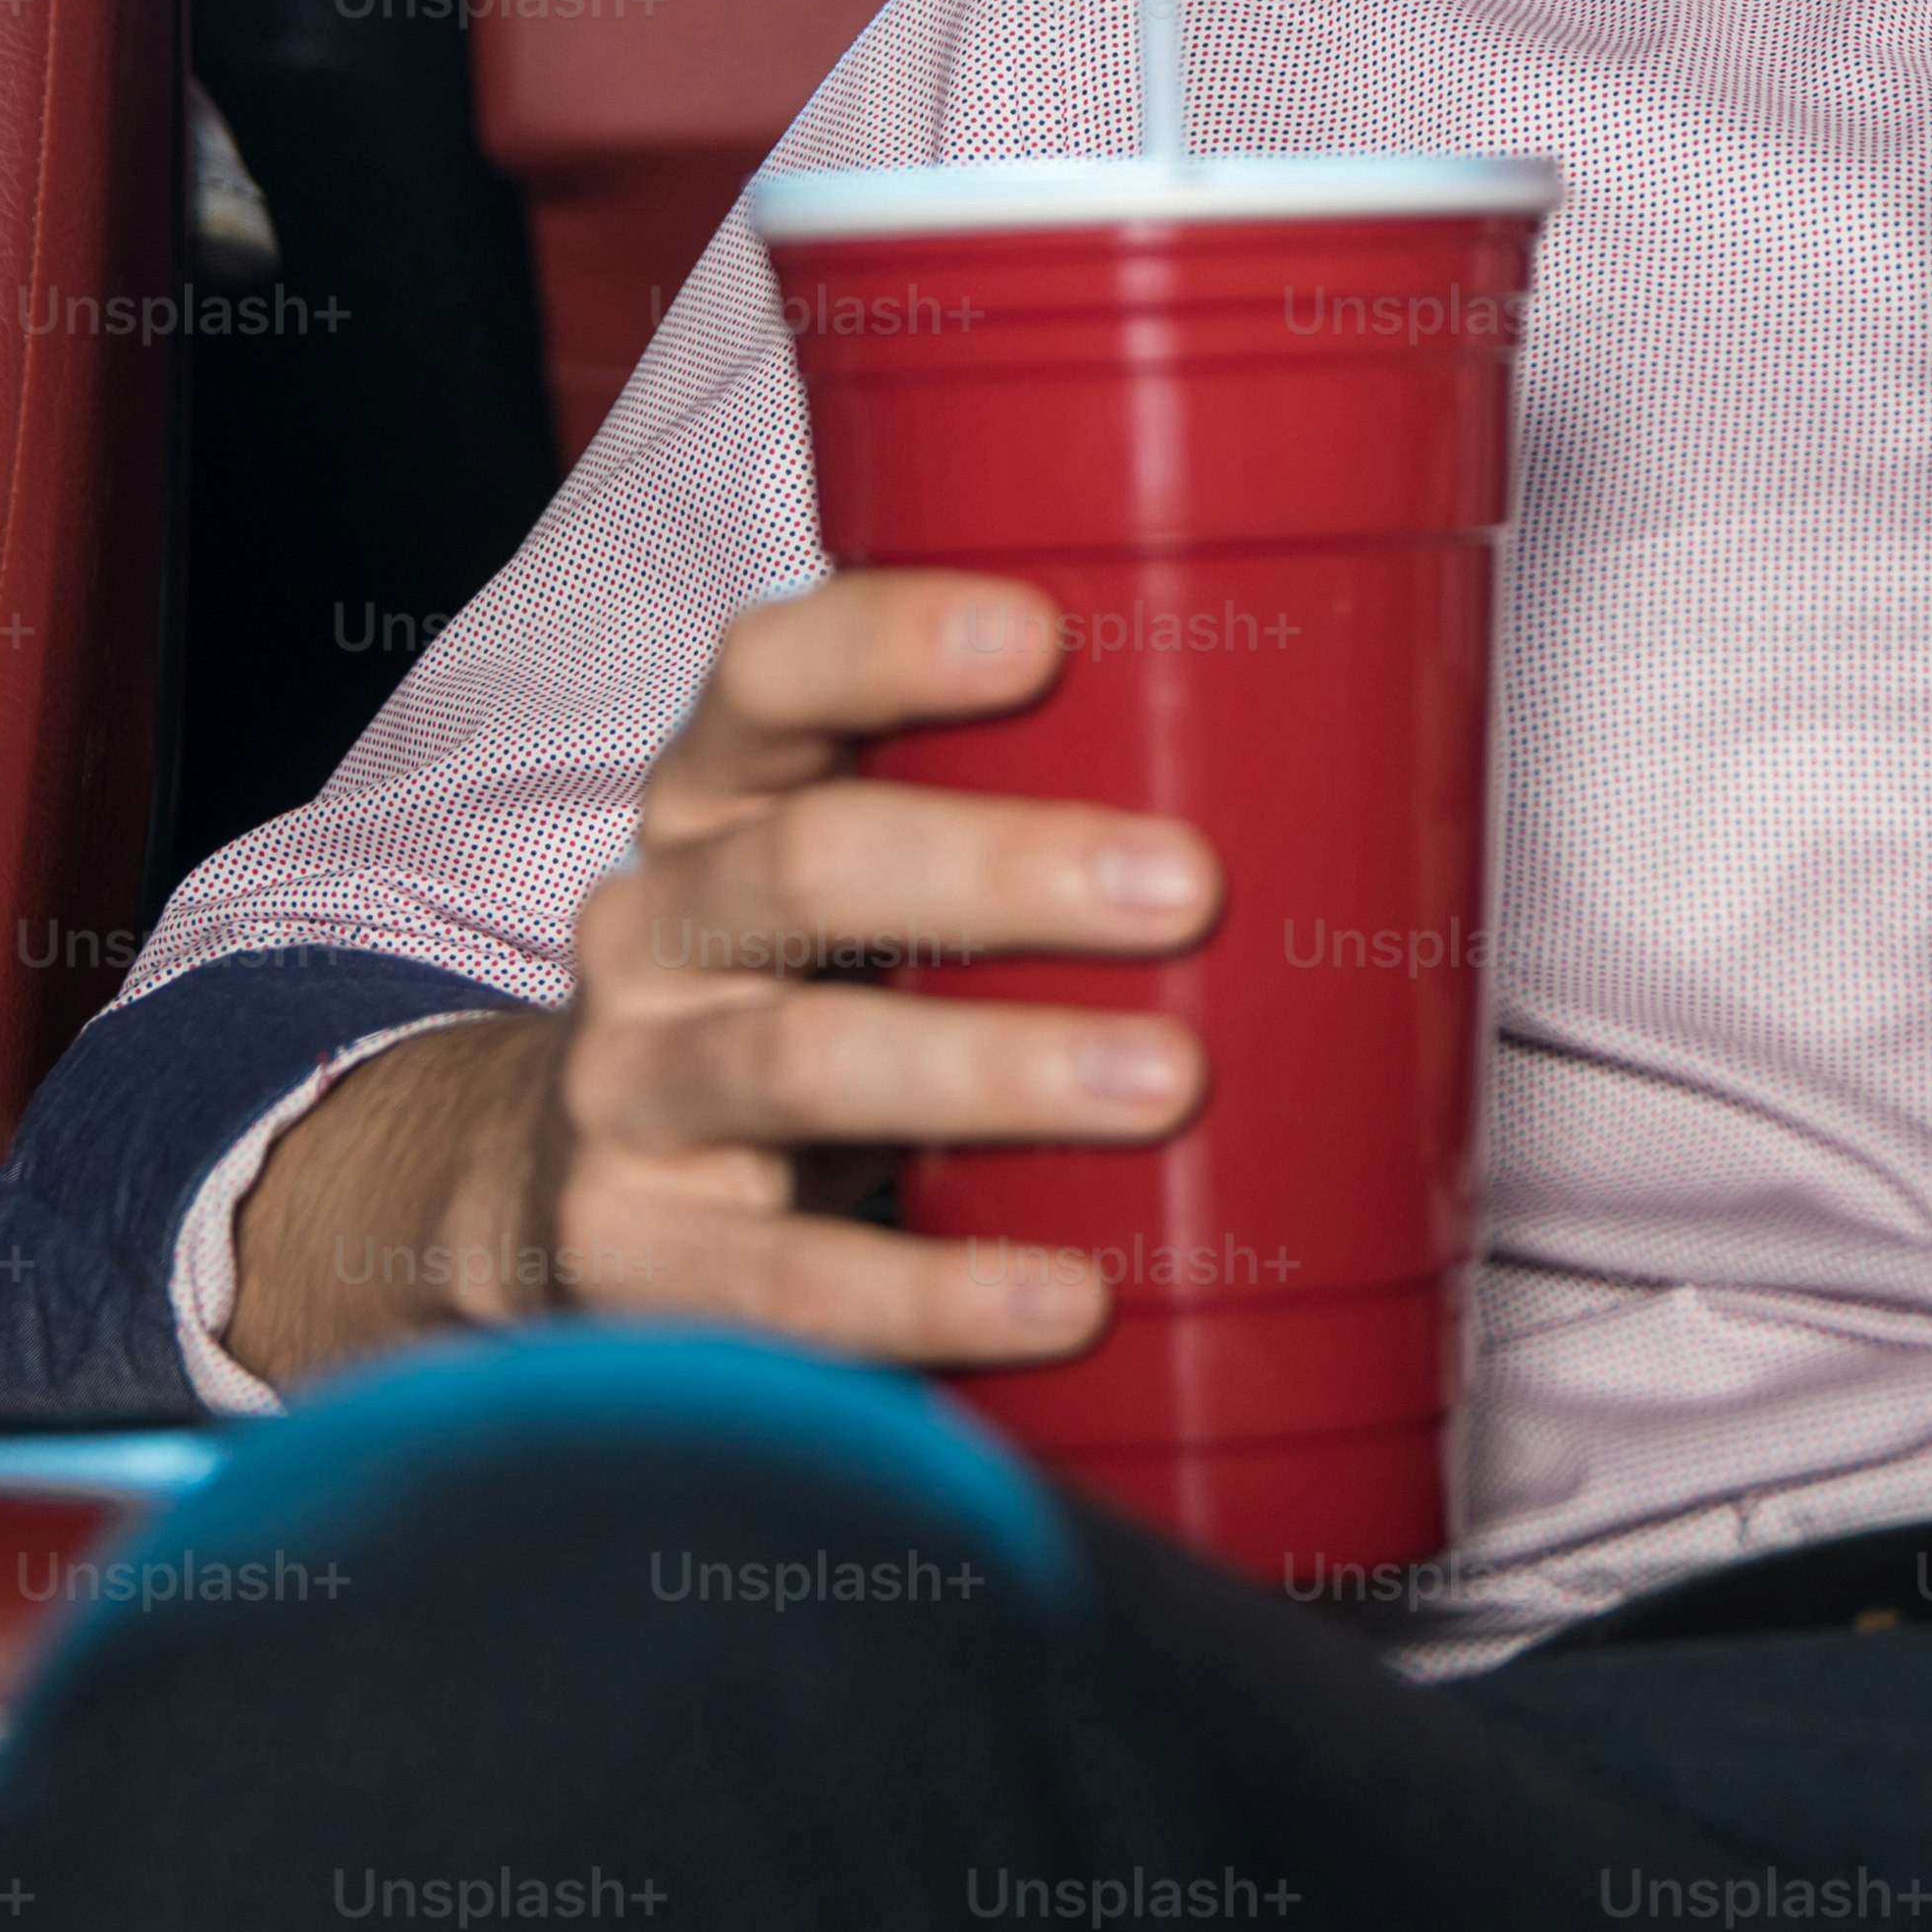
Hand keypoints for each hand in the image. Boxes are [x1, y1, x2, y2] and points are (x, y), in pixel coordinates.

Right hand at [223, 572, 1221, 1388]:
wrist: (602, 1197)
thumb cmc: (824, 996)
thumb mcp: (880, 886)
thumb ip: (1026, 817)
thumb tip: (1329, 787)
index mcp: (722, 793)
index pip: (768, 676)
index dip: (888, 643)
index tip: (1042, 635)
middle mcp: (655, 921)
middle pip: (809, 863)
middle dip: (1002, 869)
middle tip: (1185, 887)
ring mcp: (628, 1086)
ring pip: (804, 1061)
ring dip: (996, 1069)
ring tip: (1164, 1084)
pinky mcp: (628, 1248)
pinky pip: (783, 1279)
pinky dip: (933, 1294)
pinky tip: (1066, 1296)